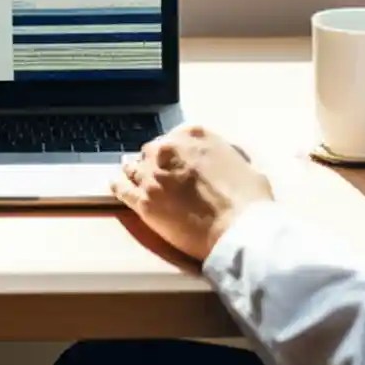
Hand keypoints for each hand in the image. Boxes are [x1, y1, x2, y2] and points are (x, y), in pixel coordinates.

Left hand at [112, 125, 272, 261]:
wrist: (238, 229)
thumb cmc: (248, 201)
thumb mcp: (244, 163)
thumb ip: (223, 155)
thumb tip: (219, 160)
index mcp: (194, 134)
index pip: (175, 137)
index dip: (175, 152)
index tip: (176, 161)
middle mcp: (169, 149)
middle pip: (153, 151)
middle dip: (156, 162)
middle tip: (161, 174)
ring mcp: (153, 175)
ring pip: (134, 167)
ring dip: (135, 171)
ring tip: (132, 175)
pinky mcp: (144, 201)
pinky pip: (121, 189)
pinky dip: (119, 186)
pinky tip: (116, 185)